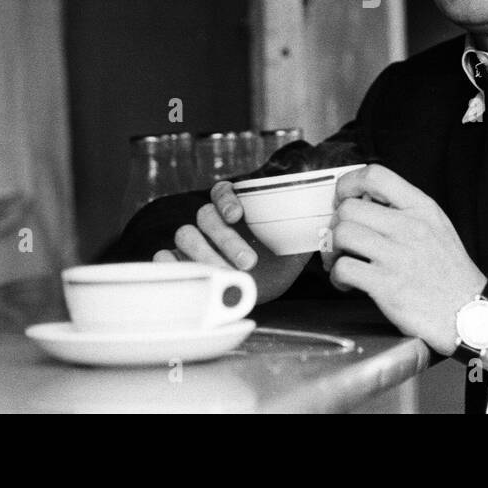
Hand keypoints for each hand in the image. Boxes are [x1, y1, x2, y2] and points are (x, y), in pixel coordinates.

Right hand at [154, 181, 310, 304]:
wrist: (256, 296)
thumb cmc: (273, 268)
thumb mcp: (292, 251)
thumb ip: (304, 235)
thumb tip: (324, 224)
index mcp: (234, 211)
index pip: (222, 191)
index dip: (227, 200)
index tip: (238, 216)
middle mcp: (210, 223)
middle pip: (205, 216)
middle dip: (226, 238)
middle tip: (248, 262)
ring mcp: (191, 243)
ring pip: (185, 235)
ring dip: (205, 255)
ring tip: (227, 276)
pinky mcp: (177, 264)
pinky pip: (163, 257)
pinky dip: (170, 264)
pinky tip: (188, 274)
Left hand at [323, 164, 485, 354]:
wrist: (468, 313)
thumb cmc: (450, 273)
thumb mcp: (436, 226)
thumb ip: (405, 209)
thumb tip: (364, 201)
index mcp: (421, 208)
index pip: (375, 175)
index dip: (349, 183)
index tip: (342, 198)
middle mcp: (409, 227)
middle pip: (349, 207)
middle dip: (336, 224)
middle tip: (341, 240)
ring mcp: (398, 256)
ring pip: (342, 234)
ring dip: (333, 250)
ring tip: (341, 261)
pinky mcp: (387, 285)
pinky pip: (344, 268)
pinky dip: (337, 276)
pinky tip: (347, 282)